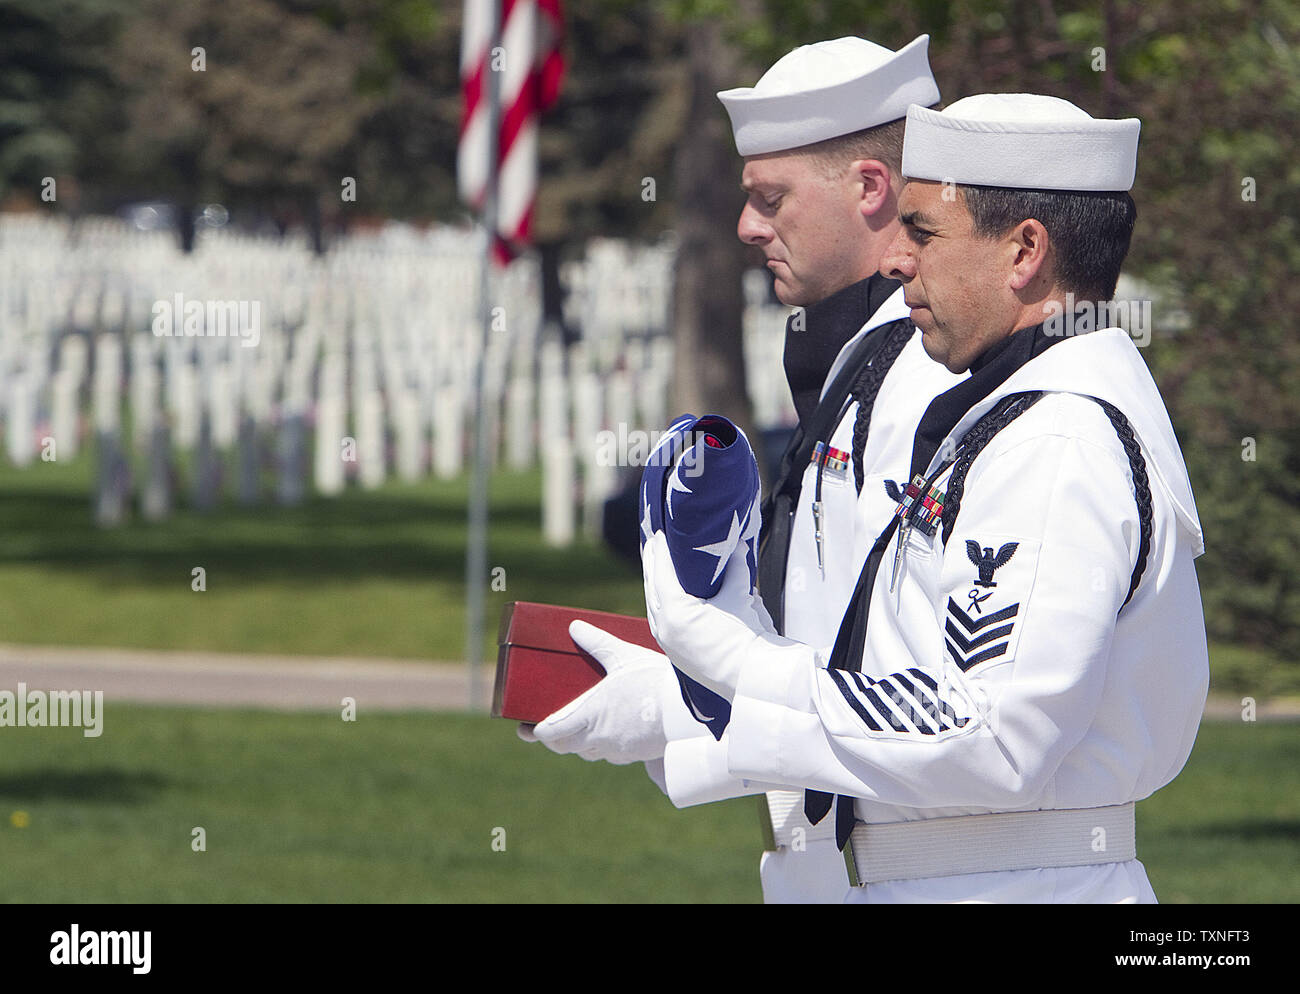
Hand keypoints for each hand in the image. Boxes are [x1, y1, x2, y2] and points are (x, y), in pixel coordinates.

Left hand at [517, 620, 671, 764]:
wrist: (688, 710)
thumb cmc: (653, 681)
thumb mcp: (623, 655)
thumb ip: (597, 642)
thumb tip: (574, 626)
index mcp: (589, 716)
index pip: (550, 733)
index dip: (536, 732)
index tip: (528, 728)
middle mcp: (599, 738)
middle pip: (565, 747)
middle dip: (555, 739)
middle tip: (547, 729)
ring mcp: (618, 750)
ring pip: (589, 752)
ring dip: (581, 743)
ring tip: (582, 728)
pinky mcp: (637, 755)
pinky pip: (613, 755)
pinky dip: (606, 746)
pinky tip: (613, 733)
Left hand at [642, 530, 788, 699]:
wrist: (753, 679)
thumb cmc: (746, 637)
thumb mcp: (739, 598)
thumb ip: (736, 569)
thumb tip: (738, 544)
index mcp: (674, 611)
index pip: (662, 572)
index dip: (661, 551)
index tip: (661, 534)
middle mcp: (664, 627)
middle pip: (652, 586)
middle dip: (653, 564)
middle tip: (654, 542)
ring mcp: (667, 641)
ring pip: (653, 605)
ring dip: (653, 583)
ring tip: (655, 565)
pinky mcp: (674, 651)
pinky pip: (659, 621)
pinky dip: (660, 604)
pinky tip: (663, 596)